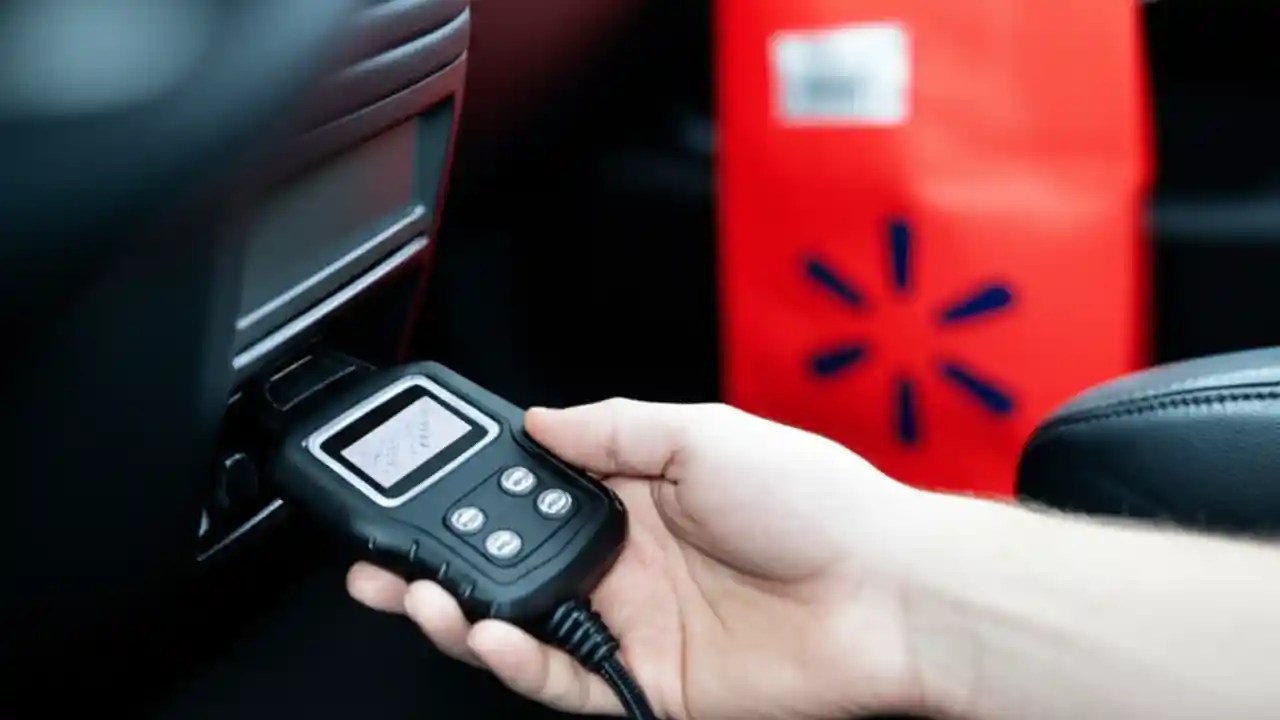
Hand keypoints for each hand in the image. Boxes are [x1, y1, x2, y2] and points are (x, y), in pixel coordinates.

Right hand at [348, 399, 933, 718]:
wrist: (887, 592)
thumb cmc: (816, 504)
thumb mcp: (704, 433)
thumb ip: (612, 428)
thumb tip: (539, 417)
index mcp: (634, 496)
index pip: (529, 495)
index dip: (470, 496)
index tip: (416, 490)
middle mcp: (625, 562)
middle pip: (510, 567)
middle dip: (438, 565)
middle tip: (380, 562)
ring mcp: (634, 625)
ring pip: (523, 628)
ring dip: (461, 614)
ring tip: (416, 596)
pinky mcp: (650, 685)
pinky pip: (567, 682)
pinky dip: (519, 664)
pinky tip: (490, 636)